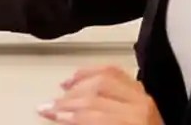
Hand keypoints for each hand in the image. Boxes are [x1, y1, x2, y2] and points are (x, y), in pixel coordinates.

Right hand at [38, 66, 163, 123]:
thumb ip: (91, 122)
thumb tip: (65, 117)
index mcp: (134, 120)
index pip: (92, 112)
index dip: (66, 113)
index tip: (47, 113)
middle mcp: (141, 104)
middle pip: (97, 91)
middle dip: (68, 99)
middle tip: (49, 105)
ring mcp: (143, 96)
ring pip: (105, 76)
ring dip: (79, 81)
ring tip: (62, 89)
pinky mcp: (143, 93)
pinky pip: (116, 72)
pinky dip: (95, 72)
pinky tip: (80, 77)